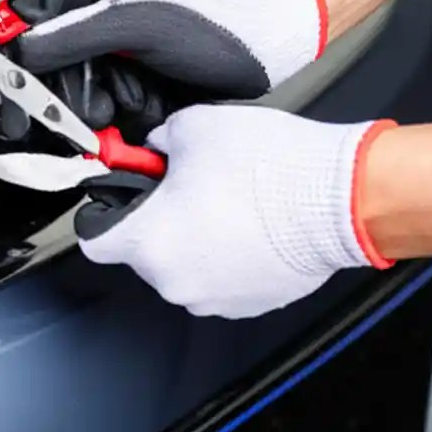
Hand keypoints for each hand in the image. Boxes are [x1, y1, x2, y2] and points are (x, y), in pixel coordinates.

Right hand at [8, 0, 327, 99]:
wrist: (277, 41)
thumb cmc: (222, 14)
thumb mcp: (133, 22)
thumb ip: (70, 36)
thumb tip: (24, 49)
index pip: (44, 9)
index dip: (31, 51)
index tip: (20, 88)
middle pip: (65, 52)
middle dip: (81, 85)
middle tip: (90, 112)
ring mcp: (130, 31)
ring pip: (90, 77)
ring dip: (109, 99)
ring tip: (137, 100)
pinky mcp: (146, 62)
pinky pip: (117, 90)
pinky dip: (130, 105)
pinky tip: (150, 103)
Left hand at [75, 104, 394, 318]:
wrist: (337, 199)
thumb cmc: (268, 168)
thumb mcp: (193, 128)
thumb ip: (159, 140)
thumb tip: (156, 146)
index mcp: (147, 242)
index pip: (94, 242)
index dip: (103, 215)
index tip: (118, 199)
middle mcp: (174, 281)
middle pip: (144, 253)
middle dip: (159, 221)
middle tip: (186, 187)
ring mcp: (214, 299)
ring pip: (186, 267)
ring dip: (196, 240)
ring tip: (228, 203)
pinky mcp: (250, 304)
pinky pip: (222, 279)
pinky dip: (228, 257)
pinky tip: (252, 225)